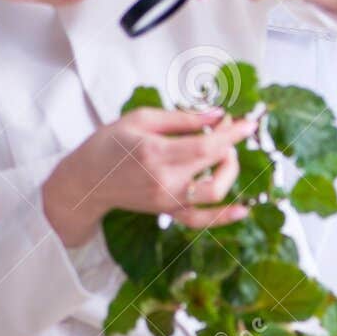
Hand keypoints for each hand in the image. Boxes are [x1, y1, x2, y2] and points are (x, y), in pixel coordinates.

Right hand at [42, 106, 254, 246]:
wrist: (86, 180)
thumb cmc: (111, 143)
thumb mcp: (142, 118)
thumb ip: (182, 118)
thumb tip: (217, 114)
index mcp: (156, 152)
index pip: (206, 144)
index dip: (232, 134)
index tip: (249, 122)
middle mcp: (164, 180)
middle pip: (215, 166)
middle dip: (230, 146)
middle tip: (224, 130)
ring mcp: (167, 200)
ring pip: (214, 193)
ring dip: (229, 172)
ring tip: (225, 155)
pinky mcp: (167, 211)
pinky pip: (200, 220)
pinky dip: (223, 217)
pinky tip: (243, 210)